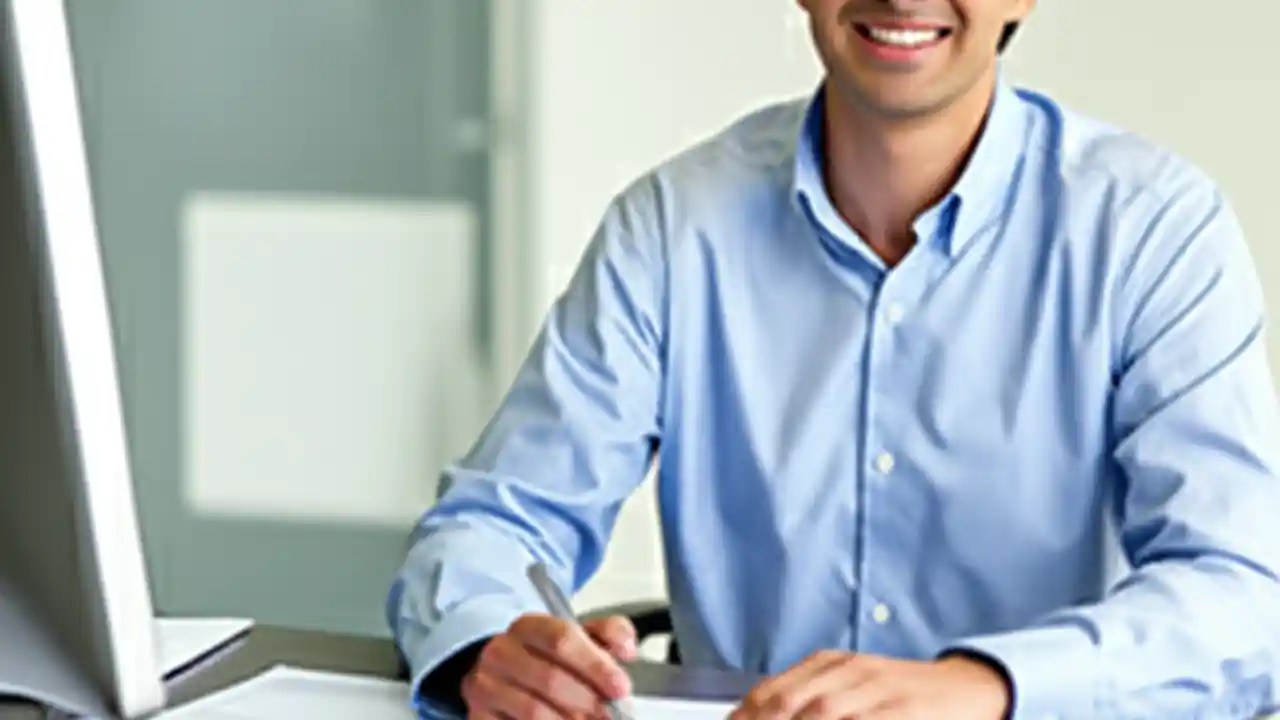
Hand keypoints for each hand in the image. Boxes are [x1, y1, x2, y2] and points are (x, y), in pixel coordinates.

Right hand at [462, 613, 636, 718]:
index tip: (620, 687)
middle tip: (610, 715)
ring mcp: (484, 685)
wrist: (504, 675)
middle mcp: (501, 652)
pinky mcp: (478, 716)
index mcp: (528, 626)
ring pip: (534, 711)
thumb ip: (610, 634)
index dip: (595, 666)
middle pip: (550, 679)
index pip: (562, 640)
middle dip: (588, 702)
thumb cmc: (550, 659)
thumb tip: (627, 649)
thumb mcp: (581, 638)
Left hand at [730, 651, 1010, 719]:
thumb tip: (758, 713)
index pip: (773, 691)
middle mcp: (849, 672)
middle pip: (790, 703)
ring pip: (823, 712)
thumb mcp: (853, 688)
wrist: (968, 688)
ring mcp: (877, 691)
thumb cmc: (904, 696)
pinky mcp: (903, 710)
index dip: (745, 713)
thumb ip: (810, 700)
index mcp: (830, 665)